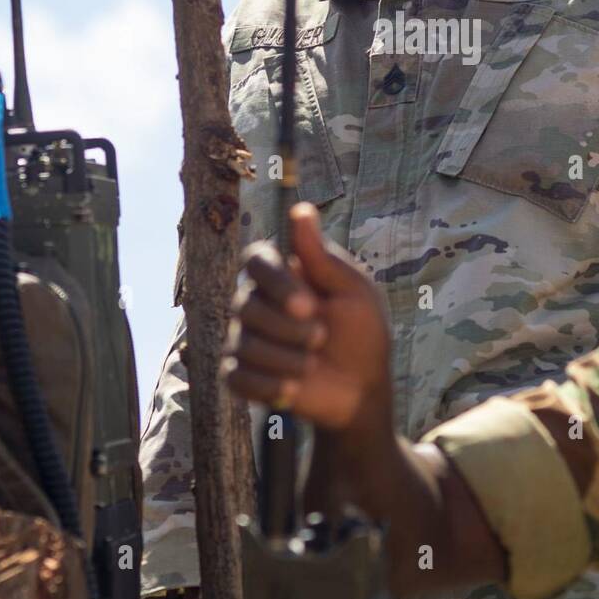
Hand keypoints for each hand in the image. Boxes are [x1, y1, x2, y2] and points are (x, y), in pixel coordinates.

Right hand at [223, 203, 391, 434]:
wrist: (362, 388)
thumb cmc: (362, 332)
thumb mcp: (352, 291)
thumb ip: (321, 256)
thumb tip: (300, 209)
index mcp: (283, 276)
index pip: (255, 261)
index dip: (276, 282)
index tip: (309, 305)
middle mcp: (257, 303)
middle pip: (245, 305)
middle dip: (288, 328)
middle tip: (321, 338)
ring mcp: (246, 339)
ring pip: (243, 343)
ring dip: (285, 358)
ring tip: (313, 365)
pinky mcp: (242, 375)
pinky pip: (236, 377)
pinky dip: (268, 385)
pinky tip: (294, 389)